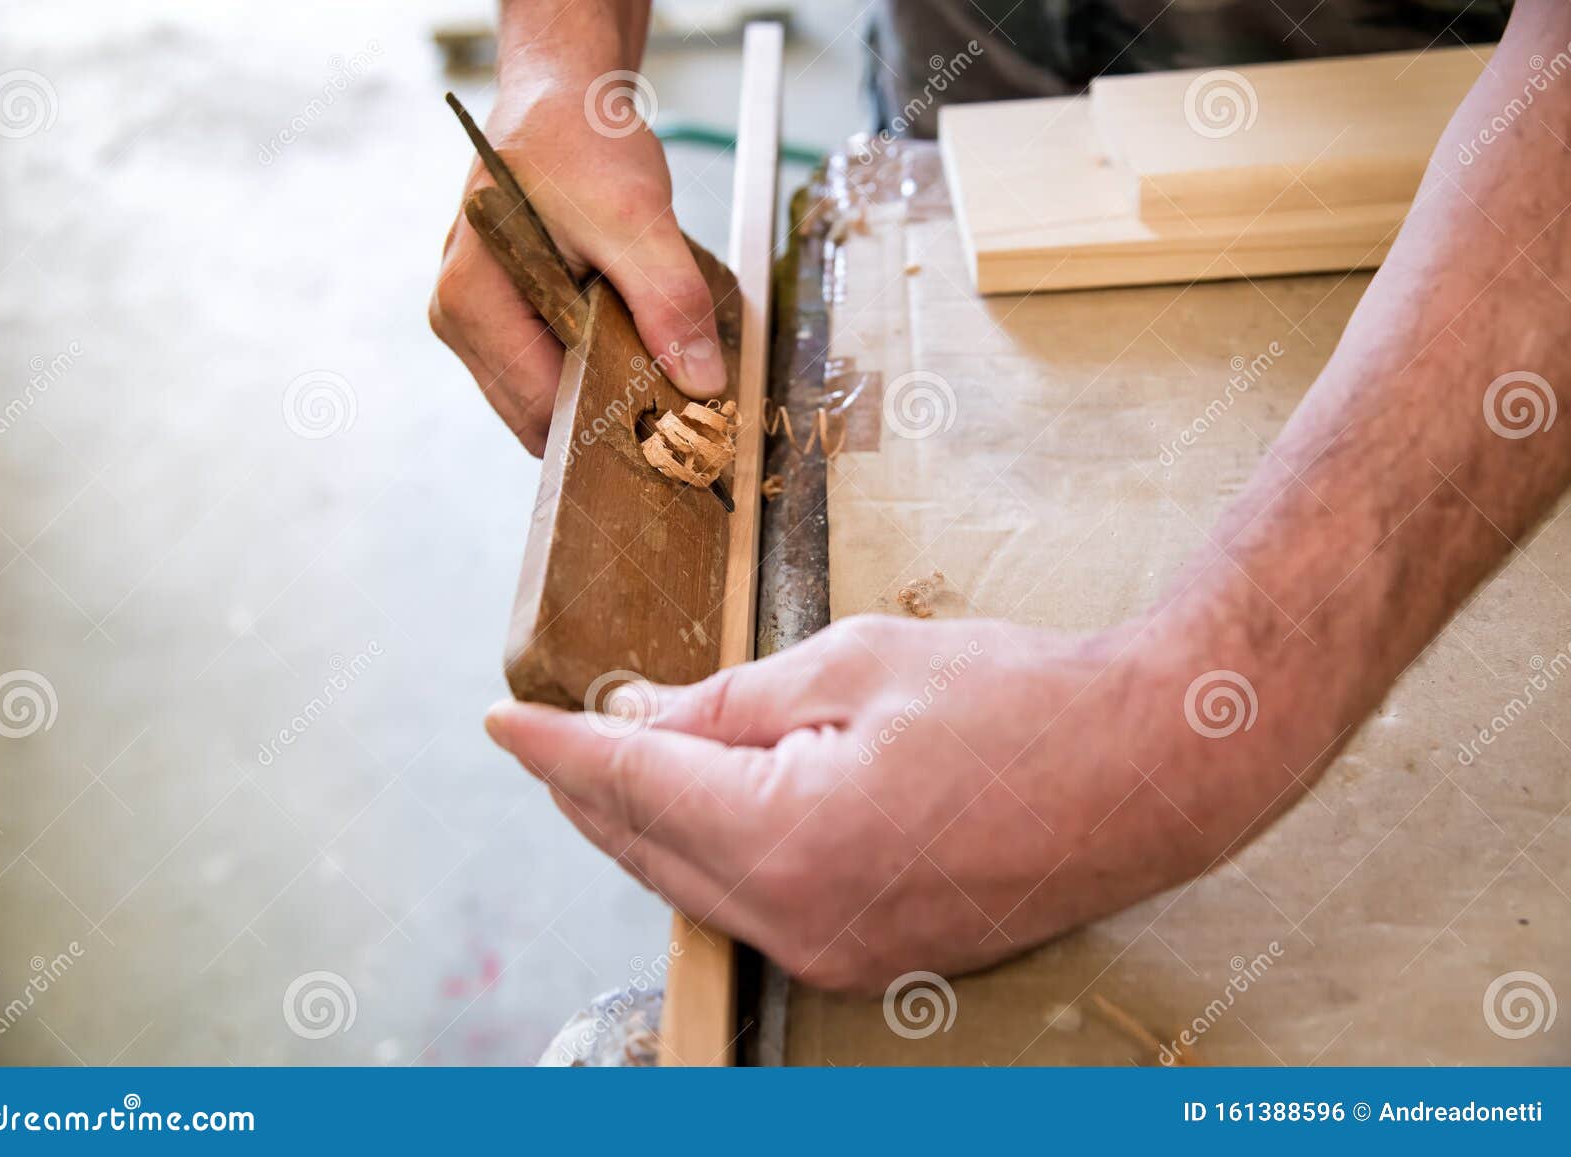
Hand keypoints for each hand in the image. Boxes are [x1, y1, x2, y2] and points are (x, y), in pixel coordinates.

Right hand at [429, 61, 726, 454]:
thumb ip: (667, 302)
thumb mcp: (636, 219)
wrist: (561, 96)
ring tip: (655, 379)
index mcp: (471, 299)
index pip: (540, 406)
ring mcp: (474, 319)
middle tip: (675, 417)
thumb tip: (701, 384)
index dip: (607, 428)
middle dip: (604, 418)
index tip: (670, 438)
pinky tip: (630, 354)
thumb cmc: (580, 142)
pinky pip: (548, 368)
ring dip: (599, 395)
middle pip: (537, 413)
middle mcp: (457, 318)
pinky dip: (591, 371)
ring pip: (543, 397)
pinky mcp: (501, 315)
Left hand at [485, 612, 1322, 991]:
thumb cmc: (1015, 699)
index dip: (556, 747)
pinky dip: (709, 853)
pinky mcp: (869, 958)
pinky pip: (751, 904)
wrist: (1149, 770)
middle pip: (647, 847)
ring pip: (693, 883)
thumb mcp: (852, 665)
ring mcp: (835, 953)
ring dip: (645, 823)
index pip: (629, 785)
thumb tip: (640, 719)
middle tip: (548, 733)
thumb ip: (727, 704)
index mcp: (787, 839)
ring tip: (610, 763)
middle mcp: (799, 920)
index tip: (502, 720)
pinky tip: (701, 808)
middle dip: (588, 788)